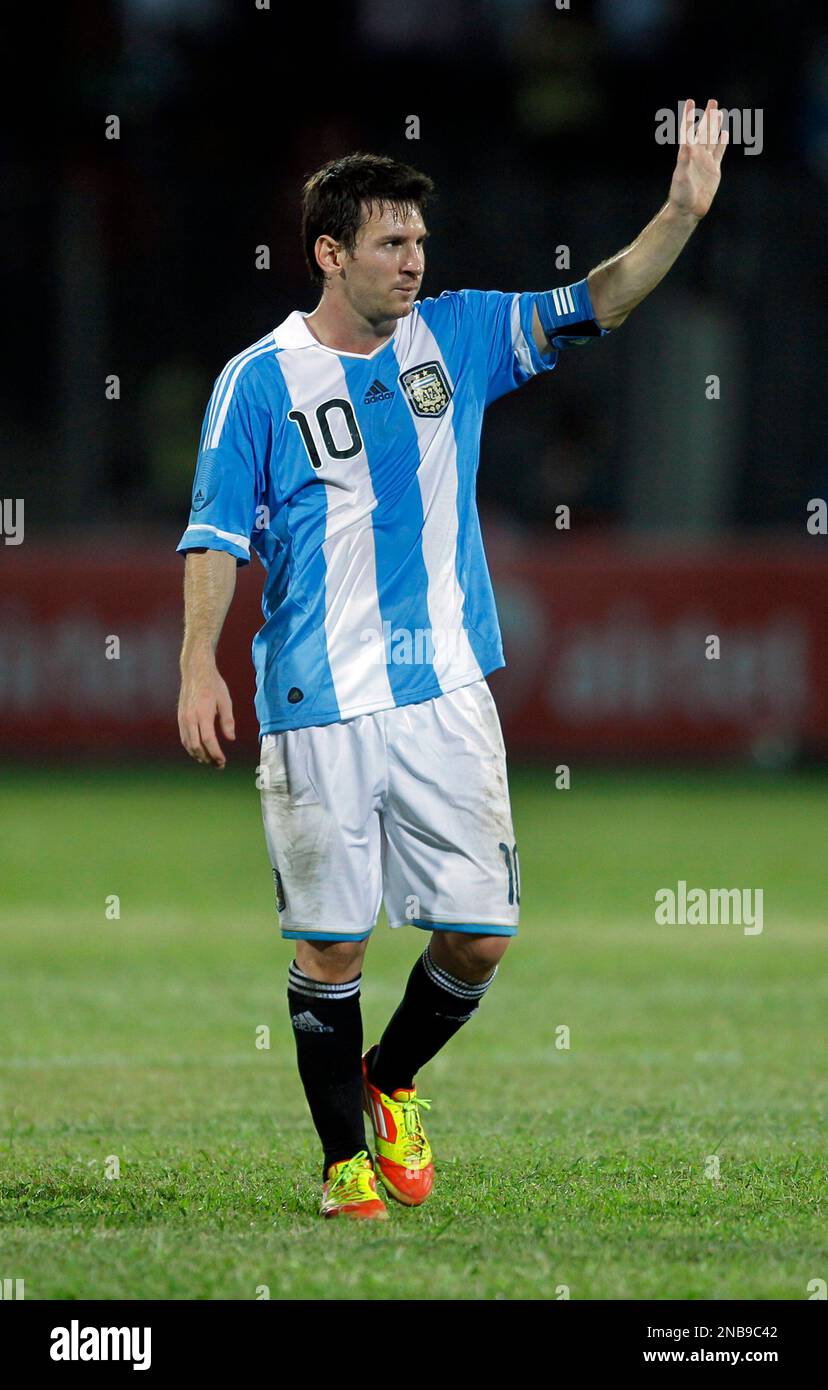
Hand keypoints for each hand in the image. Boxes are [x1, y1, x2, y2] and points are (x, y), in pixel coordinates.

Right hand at [178, 658, 235, 767]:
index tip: (222, 761)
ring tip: (210, 761)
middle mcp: (190, 718)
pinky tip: (200, 751)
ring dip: (198, 755)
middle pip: (196, 746)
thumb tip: (231, 739)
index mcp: (203, 713)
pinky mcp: (180, 718)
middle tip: (218, 765)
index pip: (208, 740)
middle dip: (207, 758)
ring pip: (188, 744)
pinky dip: (191, 748)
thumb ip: (228, 721)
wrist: (195, 671)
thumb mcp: (225, 701)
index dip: (215, 754)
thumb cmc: (213, 685)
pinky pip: (184, 738)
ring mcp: (183, 718)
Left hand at [669, 98, 727, 220]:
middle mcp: (697, 155)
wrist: (689, 210)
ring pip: (712, 139)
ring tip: (718, 113)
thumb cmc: (681, 194)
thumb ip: (685, 159)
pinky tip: (724, 134)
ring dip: (715, 126)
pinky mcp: (714, 170)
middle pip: (704, 131)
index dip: (689, 116)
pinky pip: (719, 153)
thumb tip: (687, 143)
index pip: (688, 130)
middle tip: (713, 101)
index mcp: (688, 153)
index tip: (691, 102)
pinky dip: (722, 143)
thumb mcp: (681, 175)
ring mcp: (706, 161)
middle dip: (708, 116)